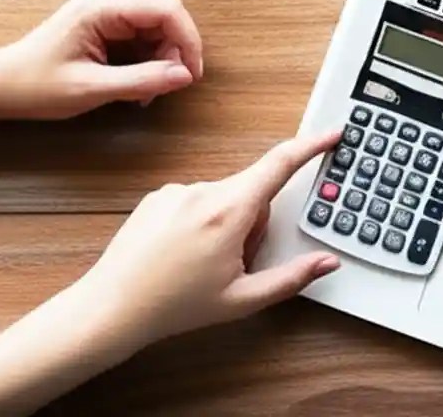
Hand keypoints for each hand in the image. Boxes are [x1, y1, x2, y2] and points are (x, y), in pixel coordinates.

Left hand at [0, 0, 202, 120]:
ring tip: (145, 91)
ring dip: (162, 61)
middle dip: (173, 56)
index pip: (168, 10)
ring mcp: (110, 5)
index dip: (189, 42)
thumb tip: (185, 75)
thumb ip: (142, 81)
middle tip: (163, 89)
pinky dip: (150, 60)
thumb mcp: (93, 88)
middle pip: (167, 20)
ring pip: (160, 29)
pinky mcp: (111, 18)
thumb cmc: (37, 84)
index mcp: (103, 6)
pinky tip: (138, 82)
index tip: (191, 75)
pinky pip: (146, 35)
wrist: (5, 84)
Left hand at [78, 130, 341, 348]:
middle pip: (253, 193)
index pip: (281, 165)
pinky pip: (196, 201)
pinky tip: (182, 253)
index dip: (311, 146)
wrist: (110, 308)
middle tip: (235, 263)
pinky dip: (200, 222)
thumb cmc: (172, 306)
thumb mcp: (243, 299)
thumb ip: (292, 277)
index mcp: (229, 212)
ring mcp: (177, 192)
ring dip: (227, 225)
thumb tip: (326, 262)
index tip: (332, 134)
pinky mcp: (157, 197)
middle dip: (255, 224)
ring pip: (225, 199)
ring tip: (201, 264)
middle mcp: (203, 192)